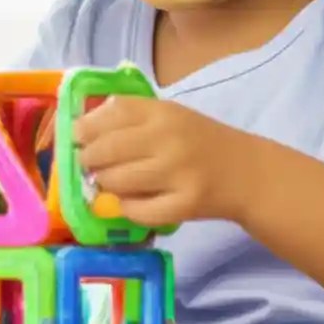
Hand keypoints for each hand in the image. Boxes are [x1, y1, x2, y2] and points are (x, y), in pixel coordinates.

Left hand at [72, 97, 251, 226]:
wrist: (247, 172)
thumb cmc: (200, 142)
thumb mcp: (171, 116)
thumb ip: (131, 117)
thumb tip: (80, 128)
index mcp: (163, 112)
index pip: (110, 114)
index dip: (84, 128)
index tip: (75, 137)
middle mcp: (169, 139)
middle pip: (106, 150)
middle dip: (88, 159)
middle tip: (88, 164)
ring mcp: (177, 173)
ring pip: (116, 182)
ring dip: (104, 184)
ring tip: (107, 182)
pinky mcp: (184, 205)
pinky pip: (137, 211)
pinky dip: (127, 208)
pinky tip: (130, 203)